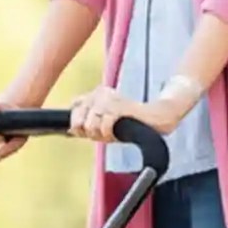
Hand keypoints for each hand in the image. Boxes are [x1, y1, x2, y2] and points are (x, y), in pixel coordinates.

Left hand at [69, 86, 190, 141]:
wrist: (156, 117)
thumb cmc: (130, 122)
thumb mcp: (104, 123)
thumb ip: (87, 123)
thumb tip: (70, 130)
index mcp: (96, 93)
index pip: (73, 108)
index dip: (78, 124)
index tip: (89, 131)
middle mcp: (100, 93)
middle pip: (77, 119)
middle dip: (90, 132)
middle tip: (104, 133)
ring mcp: (109, 98)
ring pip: (90, 124)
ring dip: (102, 134)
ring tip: (114, 132)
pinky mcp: (118, 106)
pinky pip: (104, 125)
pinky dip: (109, 133)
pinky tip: (117, 132)